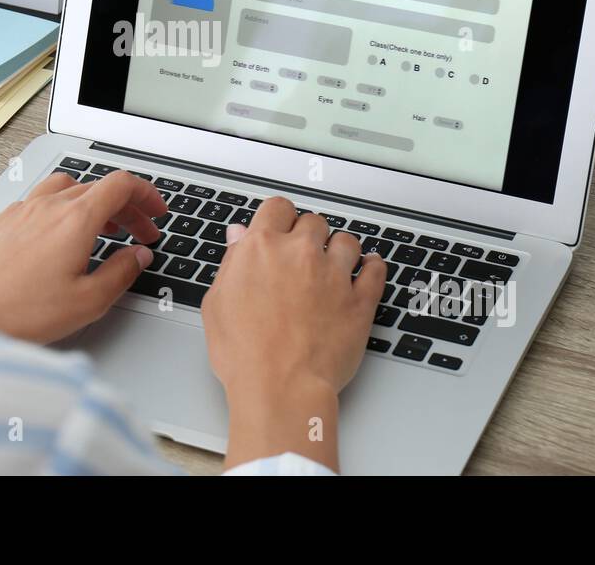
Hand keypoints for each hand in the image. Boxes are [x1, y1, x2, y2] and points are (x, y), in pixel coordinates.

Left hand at [0, 170, 167, 343]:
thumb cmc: (22, 311)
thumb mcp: (88, 301)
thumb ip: (121, 272)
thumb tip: (138, 256)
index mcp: (76, 219)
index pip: (121, 185)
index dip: (146, 195)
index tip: (156, 212)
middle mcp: (49, 206)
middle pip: (99, 187)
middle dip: (127, 207)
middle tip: (140, 233)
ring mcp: (24, 209)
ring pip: (69, 188)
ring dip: (94, 202)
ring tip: (104, 227)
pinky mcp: (6, 220)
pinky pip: (42, 198)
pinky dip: (64, 207)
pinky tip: (63, 233)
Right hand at [201, 197, 387, 470]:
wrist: (280, 387)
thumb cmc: (244, 354)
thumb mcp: (218, 303)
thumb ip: (232, 262)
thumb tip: (238, 237)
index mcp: (262, 248)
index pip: (277, 208)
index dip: (279, 218)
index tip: (280, 229)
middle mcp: (301, 254)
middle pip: (313, 222)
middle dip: (308, 236)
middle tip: (302, 257)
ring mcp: (334, 275)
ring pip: (347, 241)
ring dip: (340, 249)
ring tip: (333, 265)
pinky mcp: (360, 300)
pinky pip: (376, 270)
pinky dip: (372, 267)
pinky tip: (367, 270)